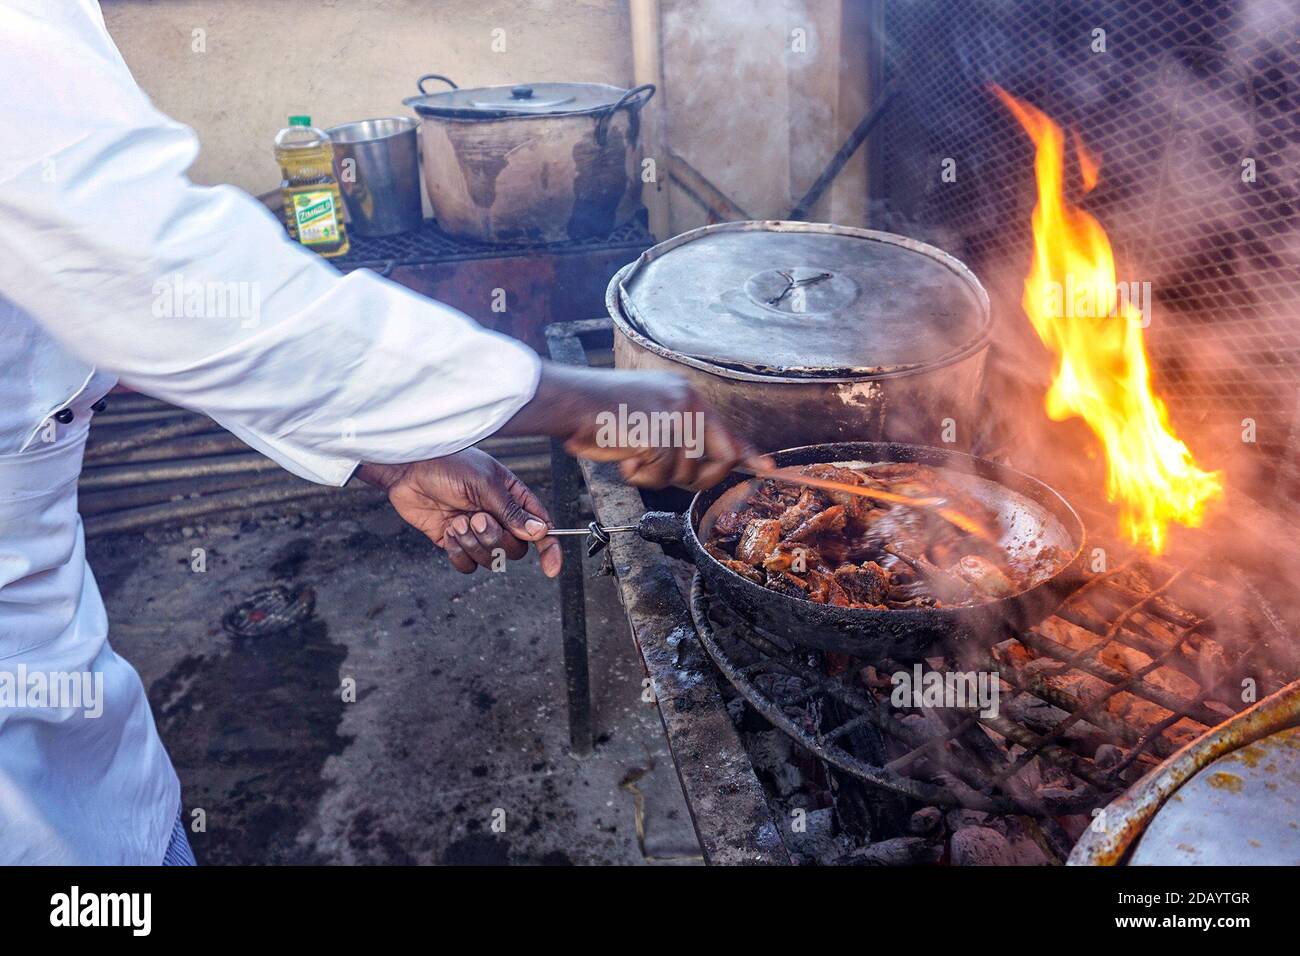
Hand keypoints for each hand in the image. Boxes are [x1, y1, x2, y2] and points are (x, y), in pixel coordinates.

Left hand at [358, 449, 561, 577]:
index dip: (549, 549)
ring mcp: (476, 533)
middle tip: (477, 518)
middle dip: (495, 539)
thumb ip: (511, 511)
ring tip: (458, 522)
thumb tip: (539, 532)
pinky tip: (448, 531)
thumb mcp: (484, 483)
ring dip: (473, 544)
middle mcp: (498, 518)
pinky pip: (466, 565)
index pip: (540, 528)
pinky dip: (457, 552)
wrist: (408, 470)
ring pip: (490, 560)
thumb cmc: (448, 464)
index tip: (551, 568)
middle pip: (514, 549)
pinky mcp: (455, 543)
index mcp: (513, 499)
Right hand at [501, 363, 769, 488]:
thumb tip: (699, 461)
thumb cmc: (599, 413)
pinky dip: (640, 475)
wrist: (569, 402)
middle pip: (721, 458)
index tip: (766, 467)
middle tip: (664, 471)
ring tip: (632, 455)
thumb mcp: (647, 416)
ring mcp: (675, 418)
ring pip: (687, 472)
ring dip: (657, 476)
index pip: (727, 429)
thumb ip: (677, 434)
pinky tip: (625, 456)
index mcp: (685, 394)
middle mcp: (688, 402)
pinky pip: (662, 474)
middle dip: (698, 477)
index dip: (748, 453)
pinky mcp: (660, 435)